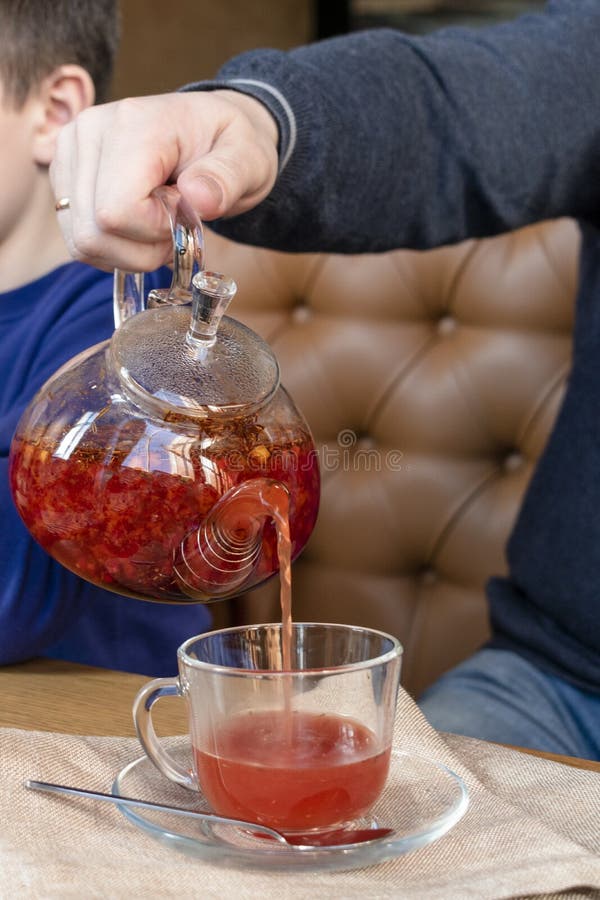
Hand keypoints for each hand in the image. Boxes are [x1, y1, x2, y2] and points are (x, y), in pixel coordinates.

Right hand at [50, 90, 278, 270]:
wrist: (212, 131)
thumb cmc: (230, 145)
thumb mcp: (249, 159)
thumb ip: (228, 177)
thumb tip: (198, 197)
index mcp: (132, 124)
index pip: (116, 211)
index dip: (155, 230)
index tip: (185, 213)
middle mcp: (88, 133)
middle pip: (94, 233)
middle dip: (143, 248)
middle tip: (175, 225)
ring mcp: (69, 155)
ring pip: (82, 242)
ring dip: (128, 252)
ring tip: (159, 224)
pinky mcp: (64, 178)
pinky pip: (78, 241)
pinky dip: (114, 249)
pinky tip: (139, 228)